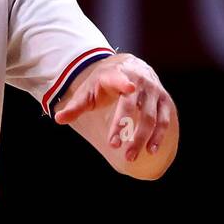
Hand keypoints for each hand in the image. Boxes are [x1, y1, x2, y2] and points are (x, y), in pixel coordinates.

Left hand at [54, 53, 174, 161]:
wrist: (130, 66)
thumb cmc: (105, 83)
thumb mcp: (89, 91)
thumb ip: (75, 106)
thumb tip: (58, 119)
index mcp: (117, 75)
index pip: (120, 79)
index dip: (124, 82)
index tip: (129, 88)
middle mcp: (139, 81)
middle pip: (133, 105)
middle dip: (125, 127)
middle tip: (116, 149)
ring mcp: (154, 90)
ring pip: (150, 116)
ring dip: (143, 137)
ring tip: (131, 156)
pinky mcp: (164, 99)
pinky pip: (164, 119)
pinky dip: (159, 135)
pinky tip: (151, 150)